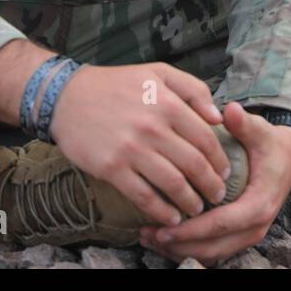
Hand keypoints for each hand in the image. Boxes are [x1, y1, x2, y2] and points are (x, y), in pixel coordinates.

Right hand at [49, 62, 231, 226]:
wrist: (65, 96)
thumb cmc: (115, 84)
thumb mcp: (157, 73)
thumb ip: (193, 89)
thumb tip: (217, 117)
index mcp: (167, 102)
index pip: (206, 138)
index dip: (220, 160)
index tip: (225, 172)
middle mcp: (152, 127)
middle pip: (194, 165)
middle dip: (211, 185)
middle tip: (217, 195)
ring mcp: (131, 149)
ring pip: (173, 184)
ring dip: (191, 202)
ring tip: (197, 208)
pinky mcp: (112, 168)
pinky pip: (144, 196)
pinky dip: (162, 211)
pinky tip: (171, 218)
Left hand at [139, 102, 290, 265]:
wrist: (288, 158)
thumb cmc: (270, 145)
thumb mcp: (260, 131)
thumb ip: (244, 123)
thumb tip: (231, 110)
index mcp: (259, 204)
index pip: (222, 225)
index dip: (192, 230)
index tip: (164, 229)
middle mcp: (255, 225)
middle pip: (213, 247)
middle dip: (179, 245)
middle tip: (147, 236)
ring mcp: (248, 233)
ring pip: (211, 254)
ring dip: (180, 250)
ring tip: (149, 238)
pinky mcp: (240, 235)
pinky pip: (213, 250)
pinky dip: (189, 248)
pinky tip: (164, 239)